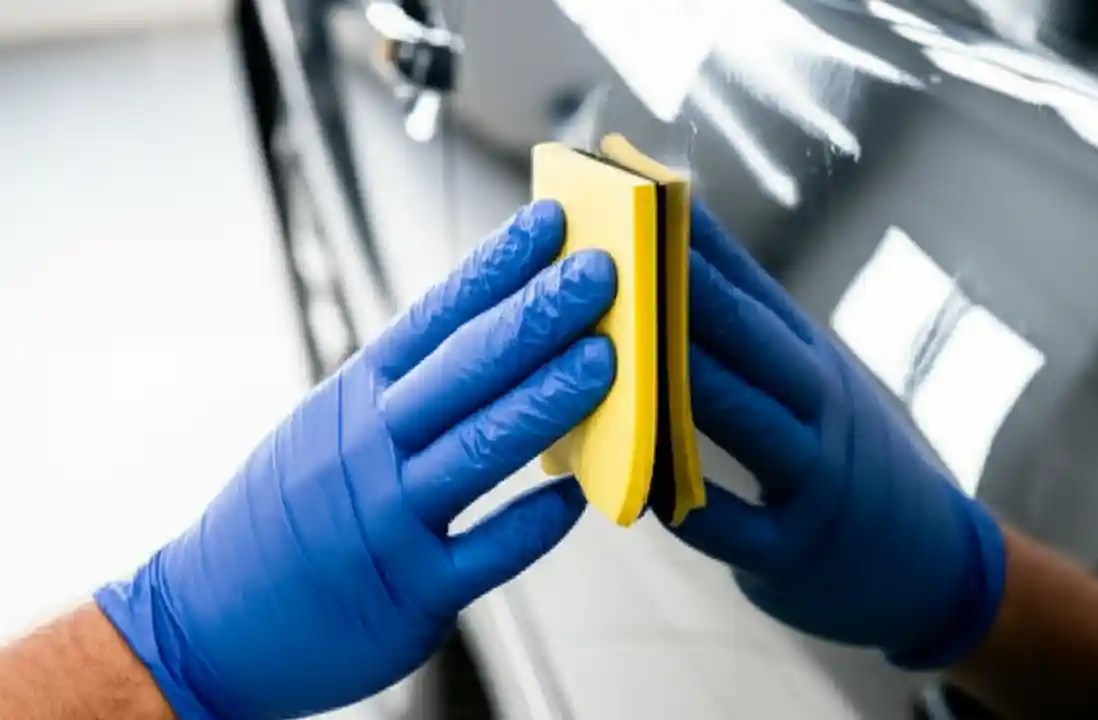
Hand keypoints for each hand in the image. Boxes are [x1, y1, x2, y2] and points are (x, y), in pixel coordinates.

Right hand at [95, 202, 615, 717]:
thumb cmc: (290, 514)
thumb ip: (409, 391)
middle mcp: (370, 447)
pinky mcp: (411, 592)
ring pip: (479, 448)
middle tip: (602, 271)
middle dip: (536, 315)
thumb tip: (501, 337)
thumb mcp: (332, 430)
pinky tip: (579, 496)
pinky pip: (485, 554)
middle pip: (464, 370)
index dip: (495, 266)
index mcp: (355, 397)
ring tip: (606, 358)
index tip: (551, 221)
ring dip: (546, 399)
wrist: (212, 625)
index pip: (435, 316)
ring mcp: (389, 519)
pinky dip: (532, 524)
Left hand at [671, 207, 1004, 667]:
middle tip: (630, 248)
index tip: (647, 189)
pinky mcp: (795, 551)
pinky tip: (642, 491)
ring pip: (751, 424)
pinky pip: (738, 529)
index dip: (702, 242)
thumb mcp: (813, 387)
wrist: (927, 563)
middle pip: (758, 341)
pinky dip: (694, 511)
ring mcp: (814, 479)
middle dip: (695, 293)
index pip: (756, 288)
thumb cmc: (841, 460)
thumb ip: (745, 339)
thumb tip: (672, 265)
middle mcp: (819, 407)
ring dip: (690, 385)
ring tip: (627, 350)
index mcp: (812, 359)